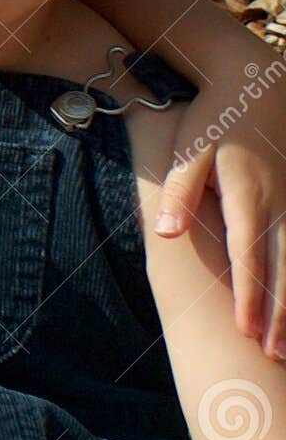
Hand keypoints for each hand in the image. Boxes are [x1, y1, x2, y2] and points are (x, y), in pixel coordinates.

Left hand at [158, 75, 285, 357]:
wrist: (258, 84)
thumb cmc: (215, 120)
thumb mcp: (188, 151)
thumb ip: (178, 193)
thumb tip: (165, 233)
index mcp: (248, 195)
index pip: (248, 255)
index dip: (249, 294)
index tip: (247, 331)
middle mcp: (282, 203)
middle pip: (285, 268)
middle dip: (282, 314)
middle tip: (275, 355)